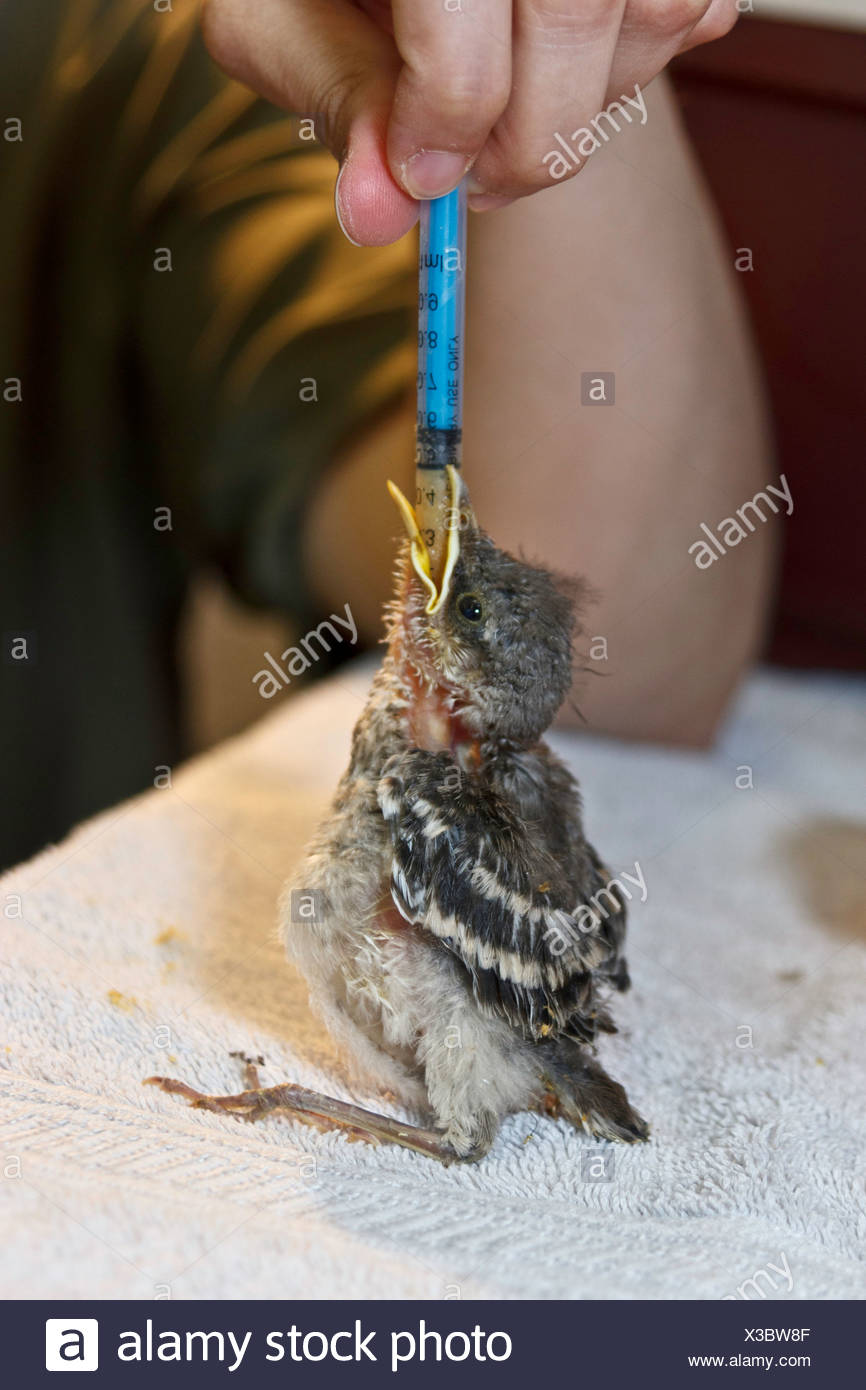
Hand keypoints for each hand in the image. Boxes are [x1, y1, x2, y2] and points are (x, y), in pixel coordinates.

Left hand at [202, 0, 736, 244]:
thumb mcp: (283, 9)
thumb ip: (336, 93)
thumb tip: (377, 213)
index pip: (467, 46)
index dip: (449, 126)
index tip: (421, 170)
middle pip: (576, 16)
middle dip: (529, 137)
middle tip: (477, 174)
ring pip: (662, 15)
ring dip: (591, 99)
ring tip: (515, 105)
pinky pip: (704, 6)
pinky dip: (644, 57)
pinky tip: (567, 58)